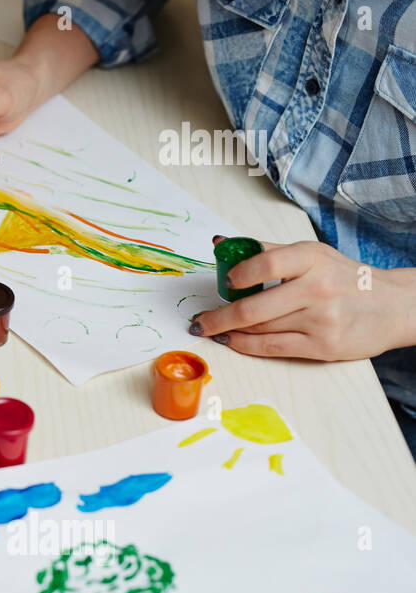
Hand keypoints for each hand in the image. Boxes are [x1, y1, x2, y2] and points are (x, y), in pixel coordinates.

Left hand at [189, 236, 415, 360]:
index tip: (222, 284)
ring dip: (228, 331)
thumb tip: (219, 244)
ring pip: (259, 329)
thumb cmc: (343, 277)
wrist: (394, 306)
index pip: (263, 265)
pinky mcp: (323, 347)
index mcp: (311, 258)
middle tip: (198, 321)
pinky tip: (232, 340)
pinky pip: (271, 348)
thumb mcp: (311, 254)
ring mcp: (320, 320)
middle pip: (253, 308)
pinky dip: (245, 345)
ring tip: (213, 328)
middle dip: (217, 317)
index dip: (234, 276)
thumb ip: (265, 250)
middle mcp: (316, 288)